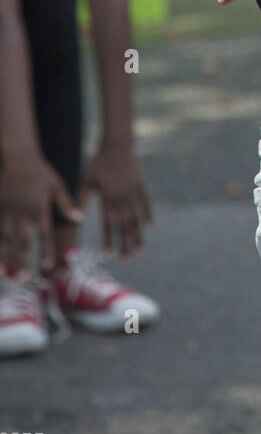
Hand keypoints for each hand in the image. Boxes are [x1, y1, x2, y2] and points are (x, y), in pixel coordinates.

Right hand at [0, 152, 82, 272]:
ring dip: (7, 257)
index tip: (47, 265)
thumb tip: (79, 218)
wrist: (18, 156)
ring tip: (8, 274)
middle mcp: (22, 212)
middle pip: (21, 241)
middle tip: (24, 277)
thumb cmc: (40, 171)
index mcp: (39, 207)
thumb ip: (67, 203)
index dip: (46, 250)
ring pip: (6, 239)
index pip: (44, 234)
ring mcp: (8, 211)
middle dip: (22, 260)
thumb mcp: (57, 185)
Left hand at [79, 147, 151, 259]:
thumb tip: (77, 219)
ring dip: (138, 236)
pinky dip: (148, 215)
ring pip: (137, 219)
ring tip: (141, 251)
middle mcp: (121, 198)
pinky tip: (150, 227)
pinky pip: (146, 204)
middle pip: (124, 226)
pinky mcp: (141, 186)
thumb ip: (81, 199)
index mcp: (107, 198)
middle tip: (128, 261)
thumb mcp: (86, 180)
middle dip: (126, 245)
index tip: (110, 255)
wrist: (116, 146)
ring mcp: (133, 193)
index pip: (108, 224)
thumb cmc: (98, 163)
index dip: (109, 240)